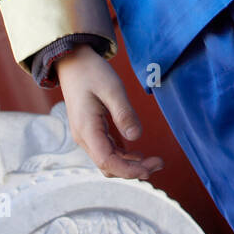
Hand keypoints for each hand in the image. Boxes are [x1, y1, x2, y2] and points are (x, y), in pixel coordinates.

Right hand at [56, 44, 163, 179]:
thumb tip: (136, 137)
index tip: (150, 168)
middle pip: (108, 166)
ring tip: (154, 161)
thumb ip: (124, 113)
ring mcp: (87, 136)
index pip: (106, 161)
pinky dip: (124, 157)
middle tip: (160, 163)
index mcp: (86, 129)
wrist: (73, 63)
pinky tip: (139, 155)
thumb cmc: (92, 72)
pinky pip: (108, 152)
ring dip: (130, 165)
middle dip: (133, 170)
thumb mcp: (112, 89)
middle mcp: (84, 137)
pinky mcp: (92, 132)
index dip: (128, 170)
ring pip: (108, 161)